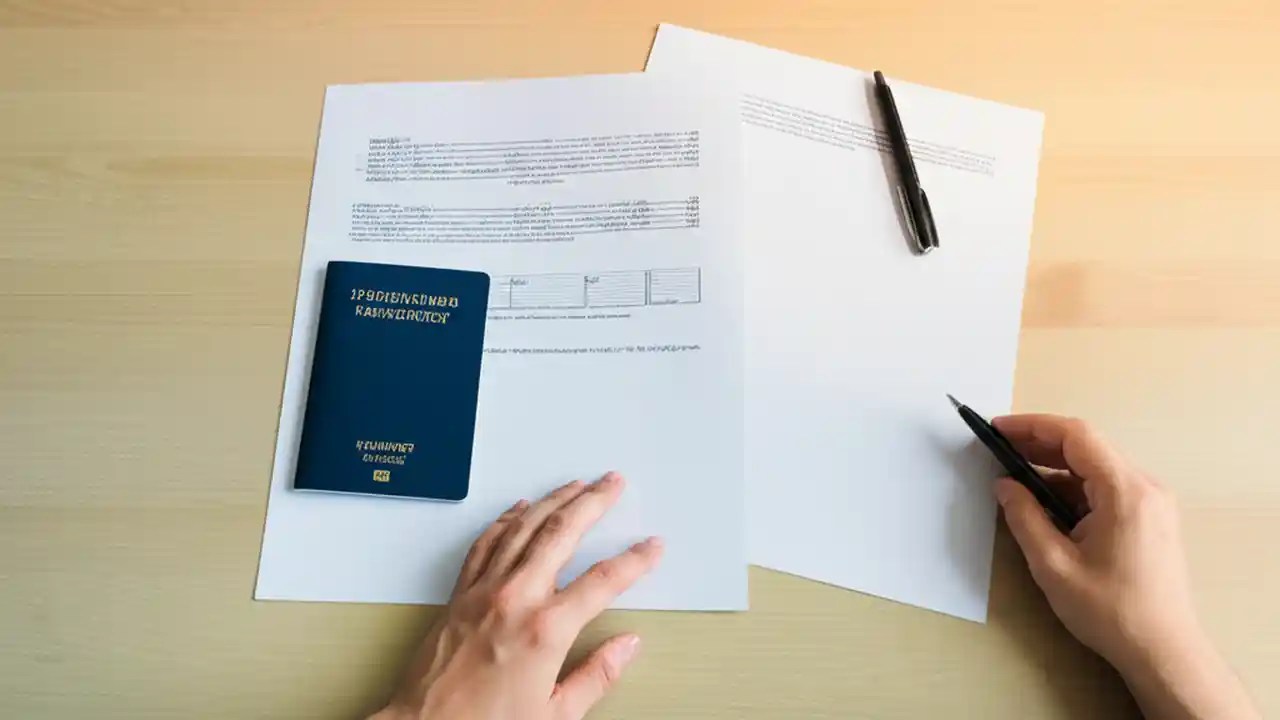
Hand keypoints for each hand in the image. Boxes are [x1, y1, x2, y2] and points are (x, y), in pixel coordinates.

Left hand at [370, 472, 662, 719]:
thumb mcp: (554, 716)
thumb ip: (595, 676)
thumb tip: (626, 647)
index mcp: (545, 631)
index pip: (603, 581)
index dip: (634, 560)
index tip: (650, 546)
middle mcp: (514, 599)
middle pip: (562, 533)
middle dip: (592, 502)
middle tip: (612, 484)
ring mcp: (483, 592)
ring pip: (523, 528)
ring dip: (552, 500)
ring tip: (575, 485)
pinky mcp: (458, 596)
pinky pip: (485, 544)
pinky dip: (505, 520)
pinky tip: (518, 509)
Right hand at [993, 414, 1256, 719]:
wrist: (1163, 650)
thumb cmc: (1110, 611)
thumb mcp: (1053, 565)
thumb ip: (1024, 517)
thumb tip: (1004, 485)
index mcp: (1125, 492)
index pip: (1077, 436)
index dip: (1033, 426)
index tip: (997, 429)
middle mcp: (1145, 487)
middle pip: (1088, 447)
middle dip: (1040, 444)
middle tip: (998, 450)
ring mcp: (1152, 502)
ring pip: (1097, 467)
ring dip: (1056, 467)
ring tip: (1015, 477)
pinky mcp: (1151, 518)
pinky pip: (1108, 487)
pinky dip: (1074, 487)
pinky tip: (1046, 503)